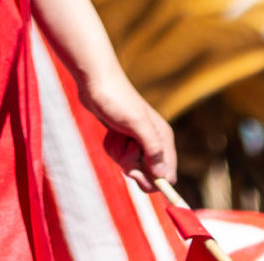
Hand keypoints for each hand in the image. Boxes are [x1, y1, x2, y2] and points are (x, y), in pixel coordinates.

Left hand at [81, 74, 176, 188]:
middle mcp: (153, 142)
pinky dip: (111, 147)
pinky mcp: (123, 140)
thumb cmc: (117, 99)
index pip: (167, 175)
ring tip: (117, 132)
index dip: (152, 181)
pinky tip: (110, 132)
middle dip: (131, 164)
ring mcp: (137, 141)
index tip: (135, 173)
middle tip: (125, 146)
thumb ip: (153, 149)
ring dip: (118, 153)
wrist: (95, 82)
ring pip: (129, 166)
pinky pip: (117, 157)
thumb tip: (164, 176)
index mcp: (163, 138)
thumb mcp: (137, 124)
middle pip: (146, 174)